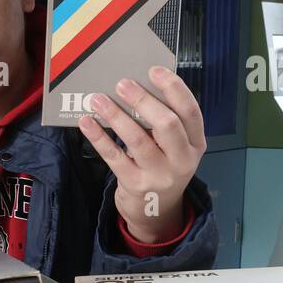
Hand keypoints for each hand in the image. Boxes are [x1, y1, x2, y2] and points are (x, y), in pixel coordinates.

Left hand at [77, 66, 205, 243]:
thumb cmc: (163, 167)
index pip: (190, 112)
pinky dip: (98, 137)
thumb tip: (138, 86)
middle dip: (143, 100)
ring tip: (98, 99)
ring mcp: (159, 174)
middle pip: (167, 124)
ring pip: (137, 139)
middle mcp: (182, 160)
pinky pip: (114, 156)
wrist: (155, 211)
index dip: (174, 89)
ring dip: (116, 116)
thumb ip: (165, 123)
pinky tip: (87, 122)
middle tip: (122, 83)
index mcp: (195, 144)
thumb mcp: (175, 148)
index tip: (154, 71)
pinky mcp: (135, 184)